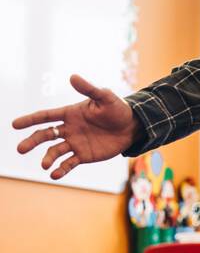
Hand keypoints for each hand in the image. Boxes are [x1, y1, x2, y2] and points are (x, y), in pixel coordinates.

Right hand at [11, 74, 140, 179]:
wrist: (132, 127)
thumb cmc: (117, 109)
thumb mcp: (105, 97)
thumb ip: (89, 89)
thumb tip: (73, 77)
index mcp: (70, 114)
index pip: (45, 116)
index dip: (30, 120)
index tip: (14, 124)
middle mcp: (68, 129)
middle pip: (45, 135)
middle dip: (32, 141)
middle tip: (20, 149)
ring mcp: (75, 143)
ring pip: (55, 151)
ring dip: (48, 158)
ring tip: (44, 165)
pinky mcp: (83, 156)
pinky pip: (69, 163)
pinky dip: (61, 170)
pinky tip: (54, 175)